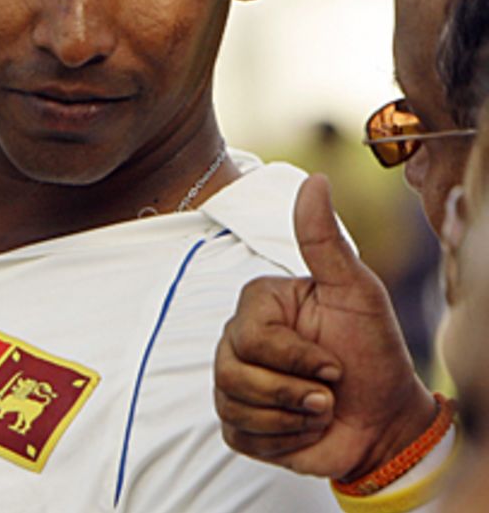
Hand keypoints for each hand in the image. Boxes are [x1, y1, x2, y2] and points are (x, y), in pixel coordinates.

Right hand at [214, 174, 434, 479]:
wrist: (387, 423)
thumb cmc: (375, 353)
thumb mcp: (356, 293)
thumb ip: (325, 240)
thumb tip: (313, 180)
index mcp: (259, 305)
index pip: (249, 335)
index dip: (294, 357)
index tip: (333, 363)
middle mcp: (238, 340)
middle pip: (233, 371)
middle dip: (294, 391)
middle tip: (330, 392)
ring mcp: (234, 382)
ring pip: (233, 403)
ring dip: (291, 417)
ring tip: (320, 410)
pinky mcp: (239, 424)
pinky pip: (237, 435)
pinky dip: (280, 440)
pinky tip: (303, 429)